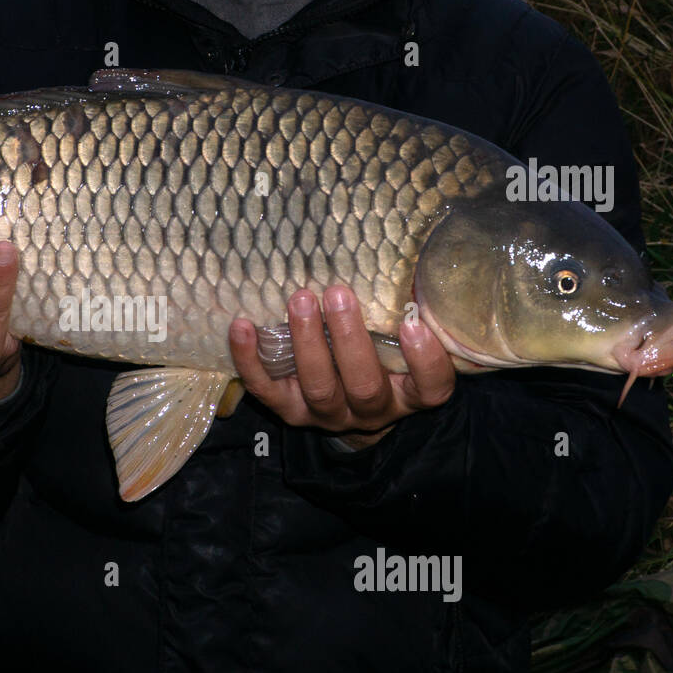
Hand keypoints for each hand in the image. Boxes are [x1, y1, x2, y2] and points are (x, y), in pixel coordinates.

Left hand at [229, 285, 454, 447]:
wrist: (349, 405)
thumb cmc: (380, 358)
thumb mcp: (400, 344)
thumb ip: (404, 313)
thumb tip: (405, 257)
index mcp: (408, 394)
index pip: (430, 387)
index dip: (425, 361)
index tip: (413, 324)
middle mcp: (371, 410)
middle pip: (363, 386)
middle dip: (348, 340)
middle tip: (338, 294)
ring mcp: (327, 415)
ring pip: (318, 388)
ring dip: (306, 343)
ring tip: (301, 300)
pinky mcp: (289, 412)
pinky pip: (266, 390)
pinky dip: (251, 360)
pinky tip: (242, 327)